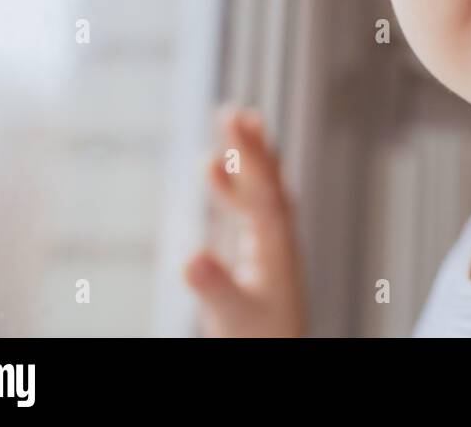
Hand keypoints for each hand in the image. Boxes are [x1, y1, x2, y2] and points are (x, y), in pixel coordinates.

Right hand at [183, 106, 306, 336]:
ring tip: (229, 130)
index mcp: (277, 247)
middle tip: (235, 111)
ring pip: (260, 193)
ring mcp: (271, 249)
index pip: (264, 191)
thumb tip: (190, 258)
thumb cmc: (260, 341)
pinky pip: (249, 210)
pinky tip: (215, 172)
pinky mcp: (261, 259)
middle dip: (251, 148)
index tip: (238, 121)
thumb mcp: (232, 316)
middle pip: (267, 183)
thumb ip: (214, 287)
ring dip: (244, 161)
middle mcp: (279, 241)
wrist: (280, 358)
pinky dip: (233, 187)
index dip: (251, 156)